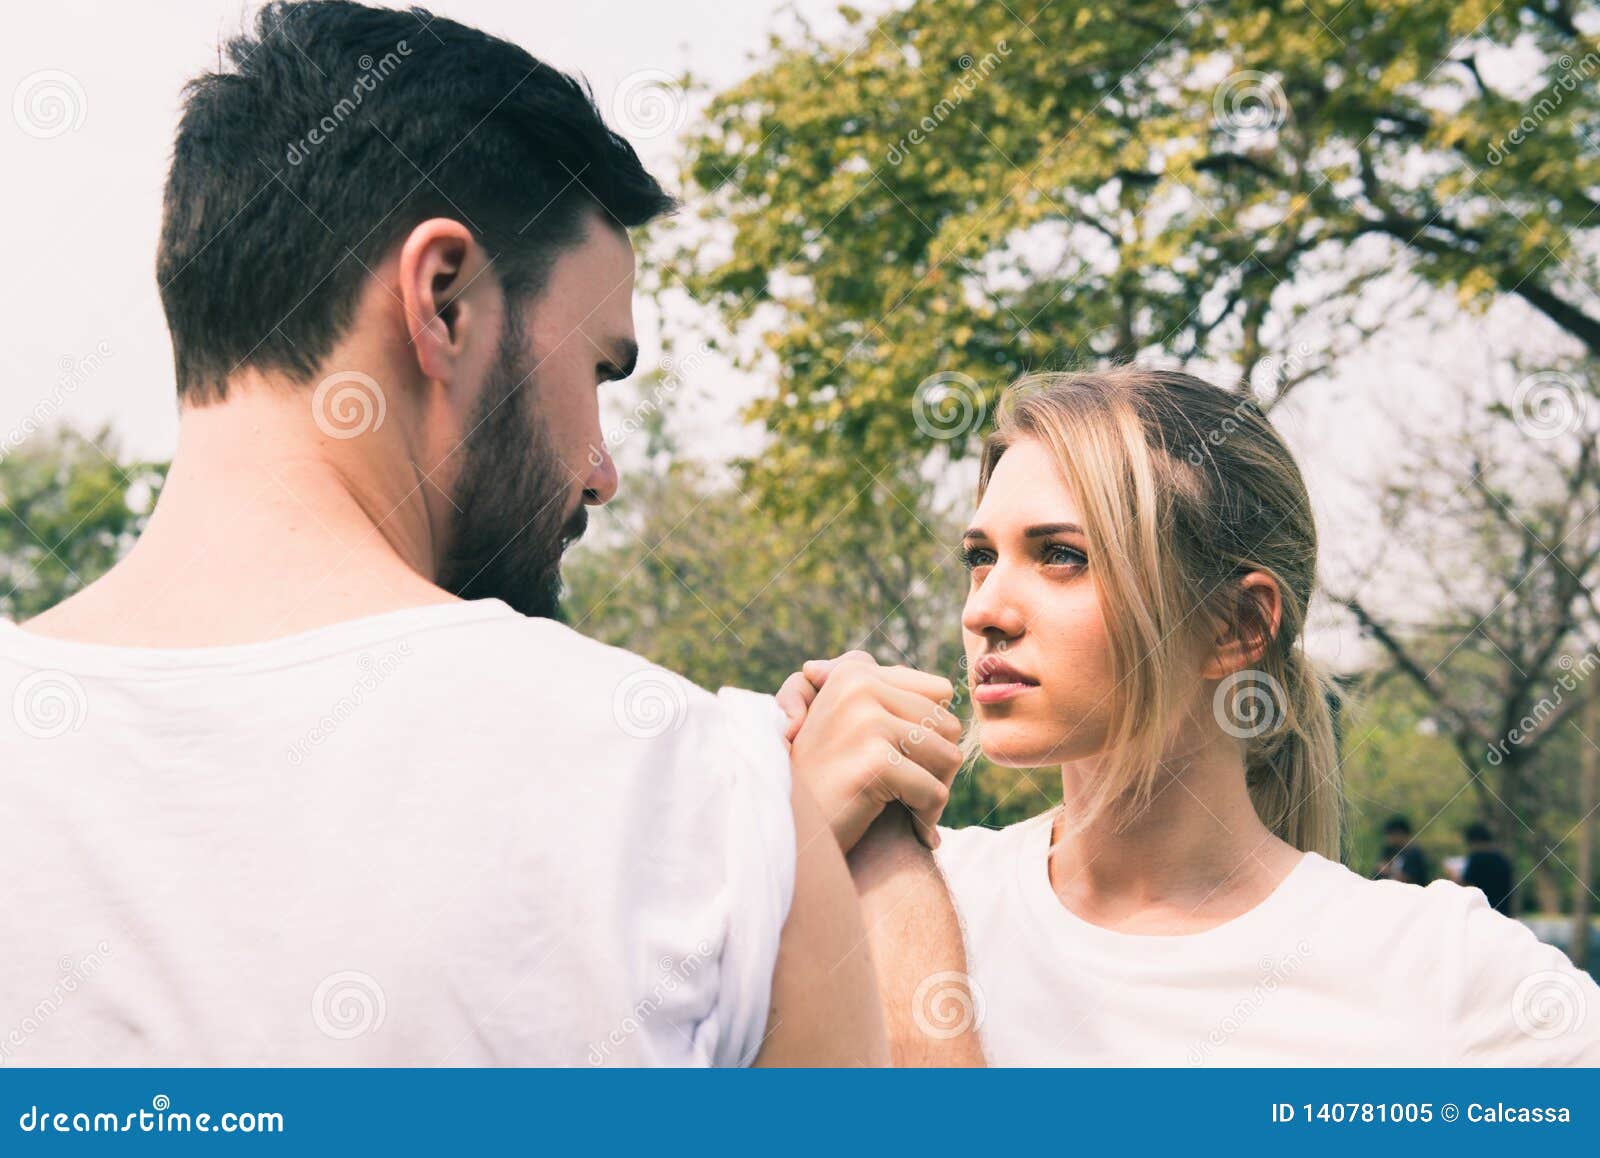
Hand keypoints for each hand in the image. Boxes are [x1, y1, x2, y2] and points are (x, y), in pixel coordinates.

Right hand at [785, 653, 962, 851]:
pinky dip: (927, 819)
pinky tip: (912, 830)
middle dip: (938, 765)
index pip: (938, 693)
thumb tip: (946, 688)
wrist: (791, 831)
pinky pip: (934, 791)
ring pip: (948, 755)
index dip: (933, 733)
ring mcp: (865, 722)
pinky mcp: (874, 761)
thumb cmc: (828, 781)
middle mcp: (858, 686)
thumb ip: (890, 697)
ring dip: (936, 791)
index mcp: (854, 673)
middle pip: (947, 724)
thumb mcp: (850, 725)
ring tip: (910, 808)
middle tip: (913, 792)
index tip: (906, 760)